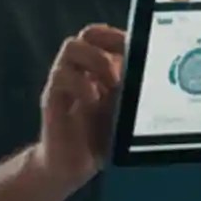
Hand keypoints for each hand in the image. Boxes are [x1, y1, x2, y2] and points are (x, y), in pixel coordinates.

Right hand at [33, 24, 123, 194]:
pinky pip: (60, 76)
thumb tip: (149, 75)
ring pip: (71, 47)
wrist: (69, 166)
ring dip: (95, 59)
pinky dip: (81, 84)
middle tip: (125, 63)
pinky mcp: (52, 97)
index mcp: (99, 69)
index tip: (137, 45)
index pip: (107, 38)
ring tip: (112, 81)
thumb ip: (130, 93)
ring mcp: (64, 81)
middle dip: (110, 42)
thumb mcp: (122, 114)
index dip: (121, 36)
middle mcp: (80, 69)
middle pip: (88, 34)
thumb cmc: (99, 138)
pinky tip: (93, 100)